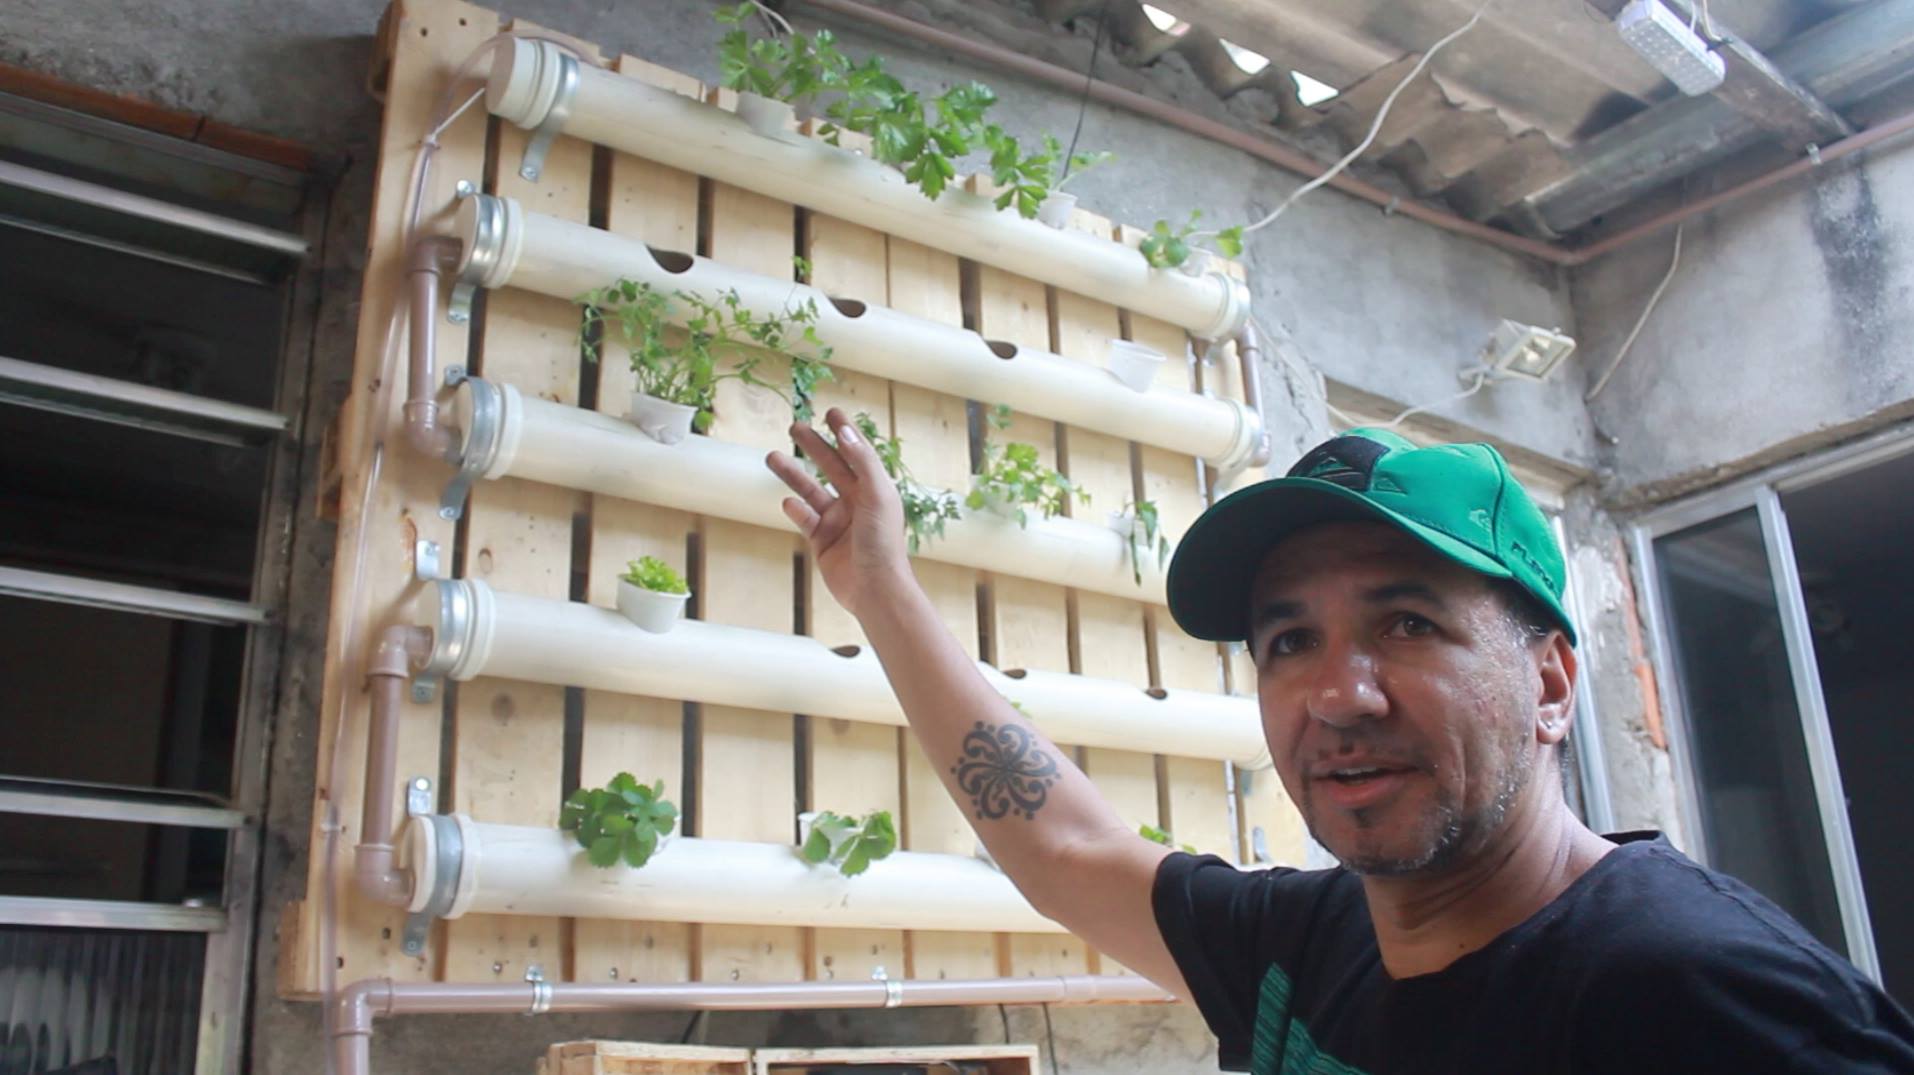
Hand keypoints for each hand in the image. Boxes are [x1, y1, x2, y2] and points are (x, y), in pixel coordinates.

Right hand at [766, 408, 913, 618]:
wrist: (875, 589)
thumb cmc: (882, 541)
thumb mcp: (877, 494)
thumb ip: (862, 462)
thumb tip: (845, 431)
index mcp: (875, 489)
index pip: (858, 452)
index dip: (845, 432)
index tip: (831, 411)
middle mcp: (857, 502)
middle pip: (832, 467)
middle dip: (814, 446)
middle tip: (794, 426)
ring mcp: (839, 522)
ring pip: (811, 491)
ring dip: (793, 474)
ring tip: (771, 456)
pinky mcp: (823, 542)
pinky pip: (805, 519)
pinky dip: (795, 510)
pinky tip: (788, 502)